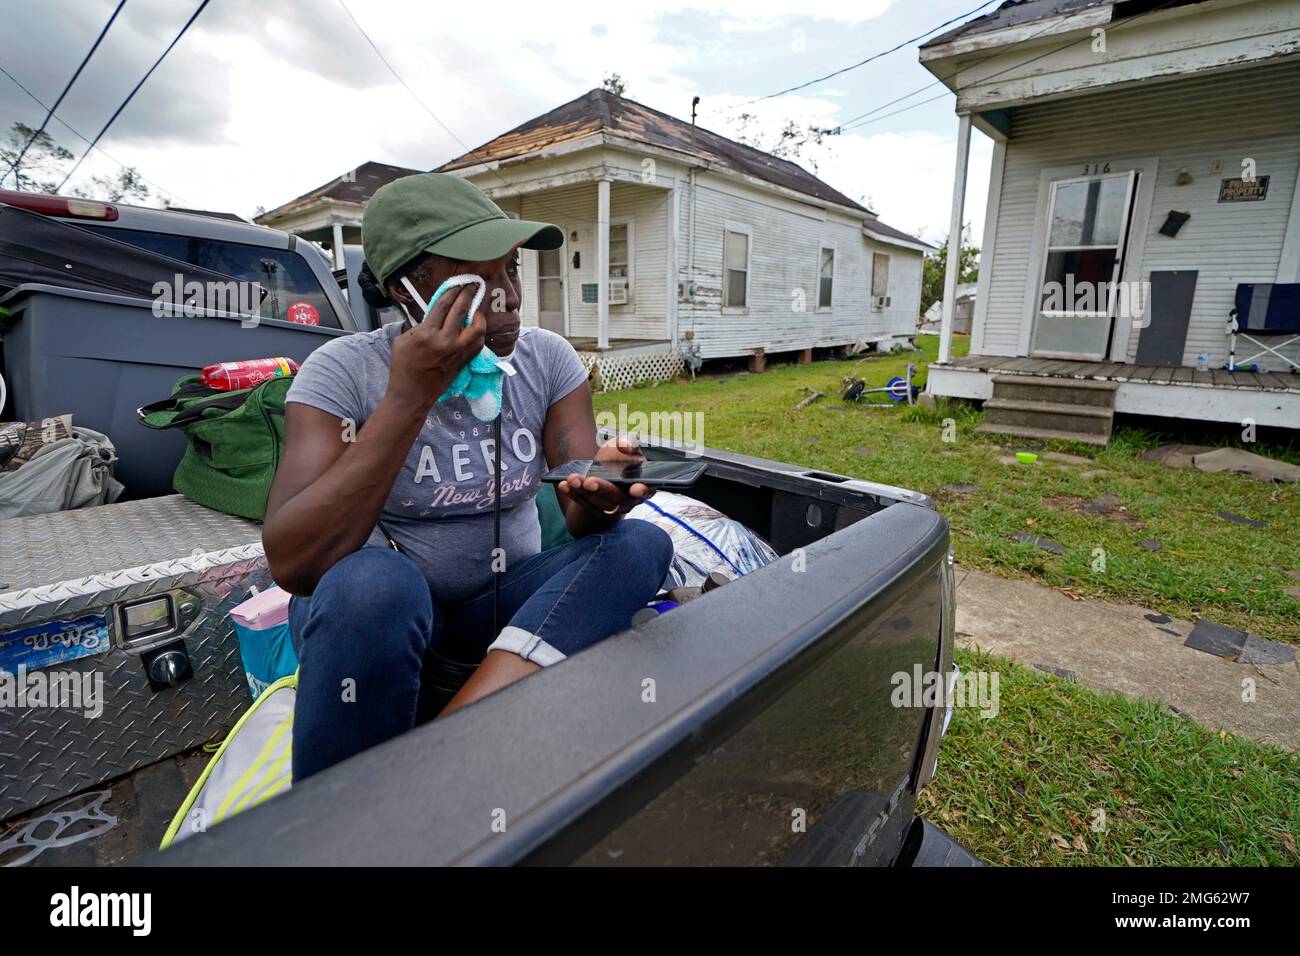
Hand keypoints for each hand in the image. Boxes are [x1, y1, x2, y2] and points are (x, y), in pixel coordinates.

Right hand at [385, 283, 485, 408]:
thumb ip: (418, 326)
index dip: (452, 291)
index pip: (444, 305)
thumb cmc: (402, 367)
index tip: (458, 284)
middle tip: (473, 286)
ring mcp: (457, 352)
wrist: (412, 394)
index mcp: (427, 333)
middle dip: (468, 295)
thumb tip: (431, 315)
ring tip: (476, 310)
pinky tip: (476, 328)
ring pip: (477, 329)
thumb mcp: (402, 341)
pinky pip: (478, 344)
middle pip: (461, 311)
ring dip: (479, 316)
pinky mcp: (463, 362)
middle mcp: (445, 341)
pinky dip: (479, 333)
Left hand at [558, 436, 652, 516]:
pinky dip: (573, 494)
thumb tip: (625, 445)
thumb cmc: (619, 458)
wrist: (606, 472)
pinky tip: (563, 485)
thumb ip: (629, 443)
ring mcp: (611, 508)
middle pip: (617, 497)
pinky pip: (583, 504)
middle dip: (602, 489)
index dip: (642, 490)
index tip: (635, 488)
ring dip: (583, 492)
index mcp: (643, 484)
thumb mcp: (625, 447)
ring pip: (598, 503)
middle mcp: (629, 500)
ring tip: (572, 479)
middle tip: (590, 481)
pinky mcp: (595, 510)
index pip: (646, 490)